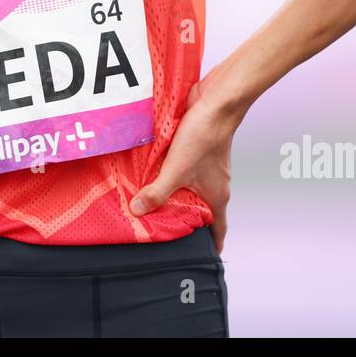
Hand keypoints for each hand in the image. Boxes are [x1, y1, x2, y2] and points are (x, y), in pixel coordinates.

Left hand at [128, 80, 237, 253]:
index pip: (217, 228)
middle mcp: (214, 183)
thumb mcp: (177, 169)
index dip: (210, 243)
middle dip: (184, 219)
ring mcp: (206, 167)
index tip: (201, 256)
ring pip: (190, 188)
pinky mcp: (196, 150)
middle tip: (163, 228)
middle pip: (200, 209)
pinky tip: (152, 171)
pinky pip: (183, 168)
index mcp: (217, 196)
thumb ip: (157, 192)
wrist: (216, 100)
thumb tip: (138, 211)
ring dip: (174, 193)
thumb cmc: (206, 136)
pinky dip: (170, 173)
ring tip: (151, 200)